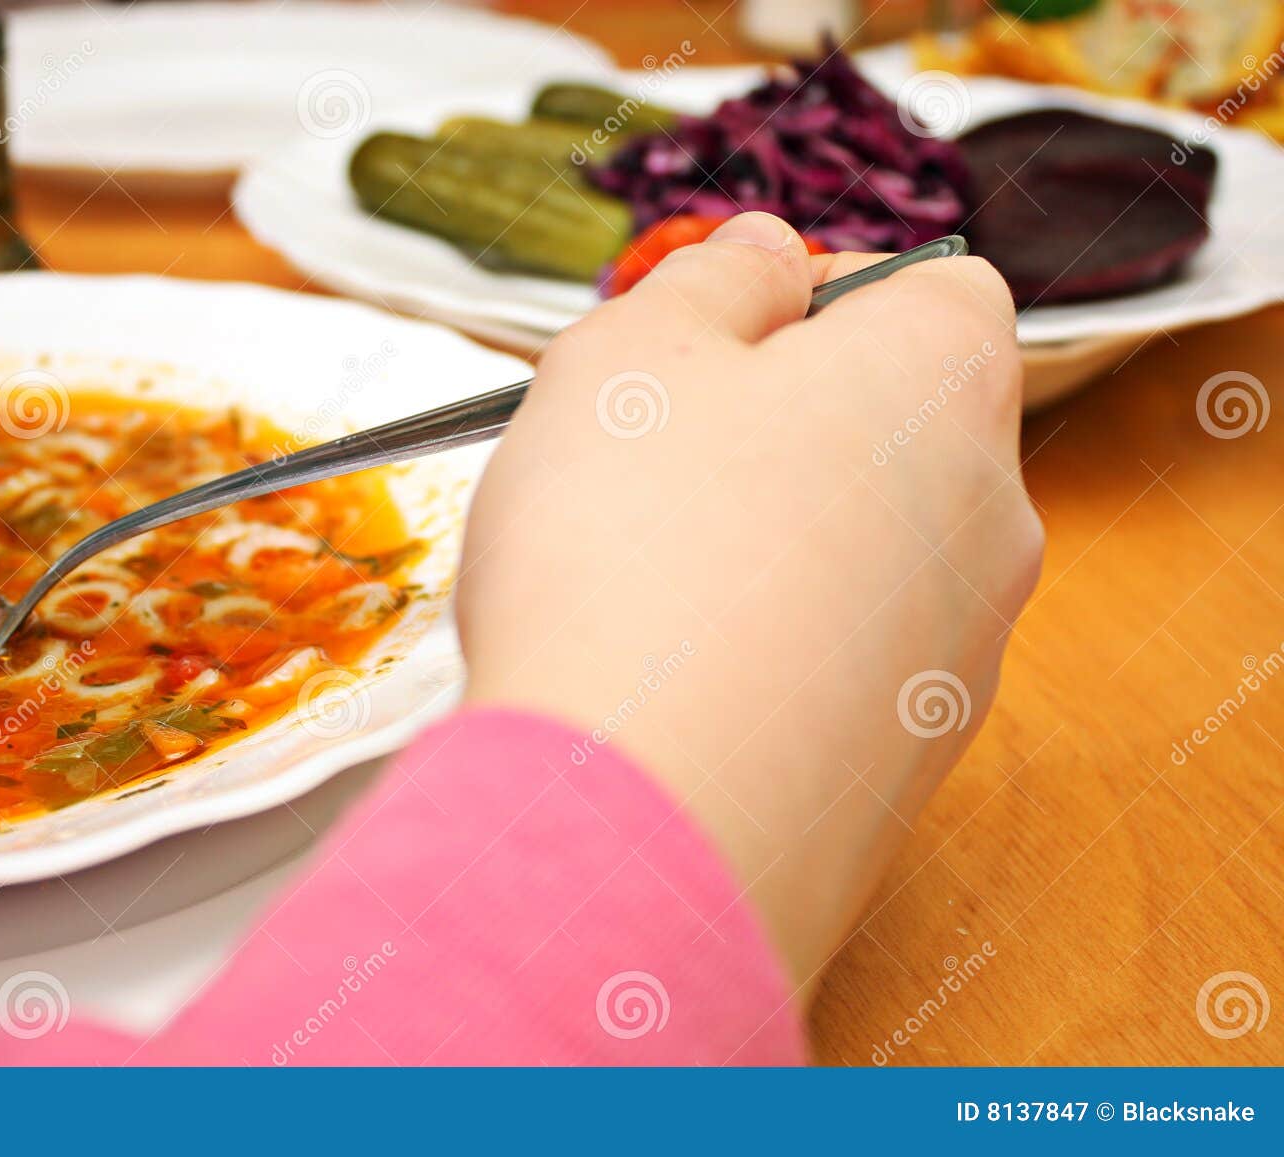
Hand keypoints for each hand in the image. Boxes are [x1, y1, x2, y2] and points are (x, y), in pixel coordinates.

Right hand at [456, 212, 1043, 988]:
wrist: (642, 817)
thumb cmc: (629, 552)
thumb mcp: (636, 350)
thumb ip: (712, 277)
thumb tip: (765, 256)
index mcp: (942, 380)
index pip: (931, 287)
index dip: (818, 294)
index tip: (718, 339)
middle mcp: (986, 516)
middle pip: (893, 428)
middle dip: (779, 426)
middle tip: (651, 460)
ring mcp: (959, 653)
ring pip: (864, 554)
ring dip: (769, 543)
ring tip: (639, 582)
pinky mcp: (908, 764)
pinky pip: (841, 664)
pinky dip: (770, 650)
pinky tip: (671, 676)